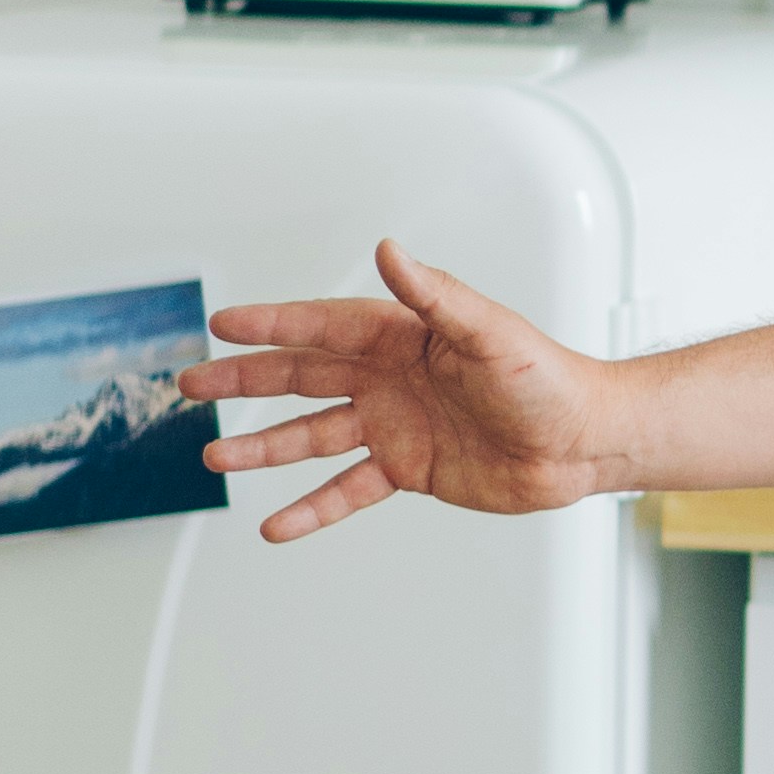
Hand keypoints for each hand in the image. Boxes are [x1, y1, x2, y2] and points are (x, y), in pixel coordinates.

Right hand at [195, 245, 617, 543]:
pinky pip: (347, 489)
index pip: (322, 326)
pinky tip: (274, 523)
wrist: (584, 442)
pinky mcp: (410, 468)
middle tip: (189, 384)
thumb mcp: (492, 333)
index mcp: (403, 337)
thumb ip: (436, 296)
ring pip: (313, 435)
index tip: (221, 324)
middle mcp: (390, 378)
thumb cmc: (549, 379)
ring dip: (265, 446)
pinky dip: (311, 507)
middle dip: (245, 380)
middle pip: (302, 376)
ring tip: (215, 456)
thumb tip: (389, 250)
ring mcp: (396, 424)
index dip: (272, 325)